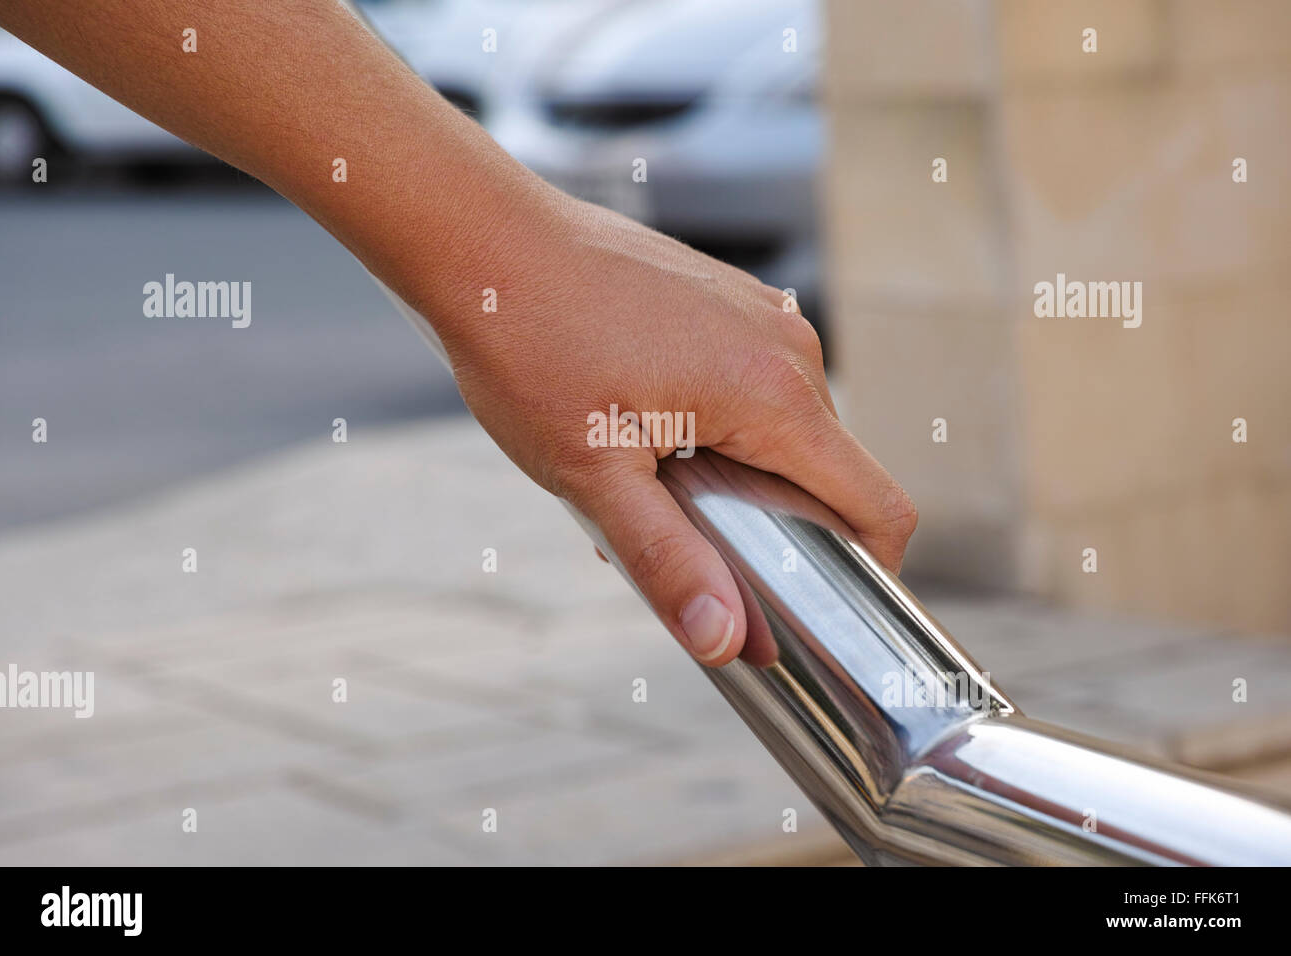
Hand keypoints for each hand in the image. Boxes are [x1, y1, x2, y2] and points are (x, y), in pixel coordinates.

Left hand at [429, 196, 917, 665]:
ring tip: (645, 483)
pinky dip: (718, 426)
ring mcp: (760, 314)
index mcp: (776, 392)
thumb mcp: (594, 473)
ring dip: (737, 476)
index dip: (868, 569)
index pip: (879, 504)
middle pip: (829, 474)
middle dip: (775, 526)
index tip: (816, 606)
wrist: (485, 239)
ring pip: (785, 431)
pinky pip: (753, 384)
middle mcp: (788, 345)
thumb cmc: (532, 346)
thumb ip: (667, 561)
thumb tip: (725, 641)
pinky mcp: (728, 300)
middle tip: (687, 547)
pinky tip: (640, 435)